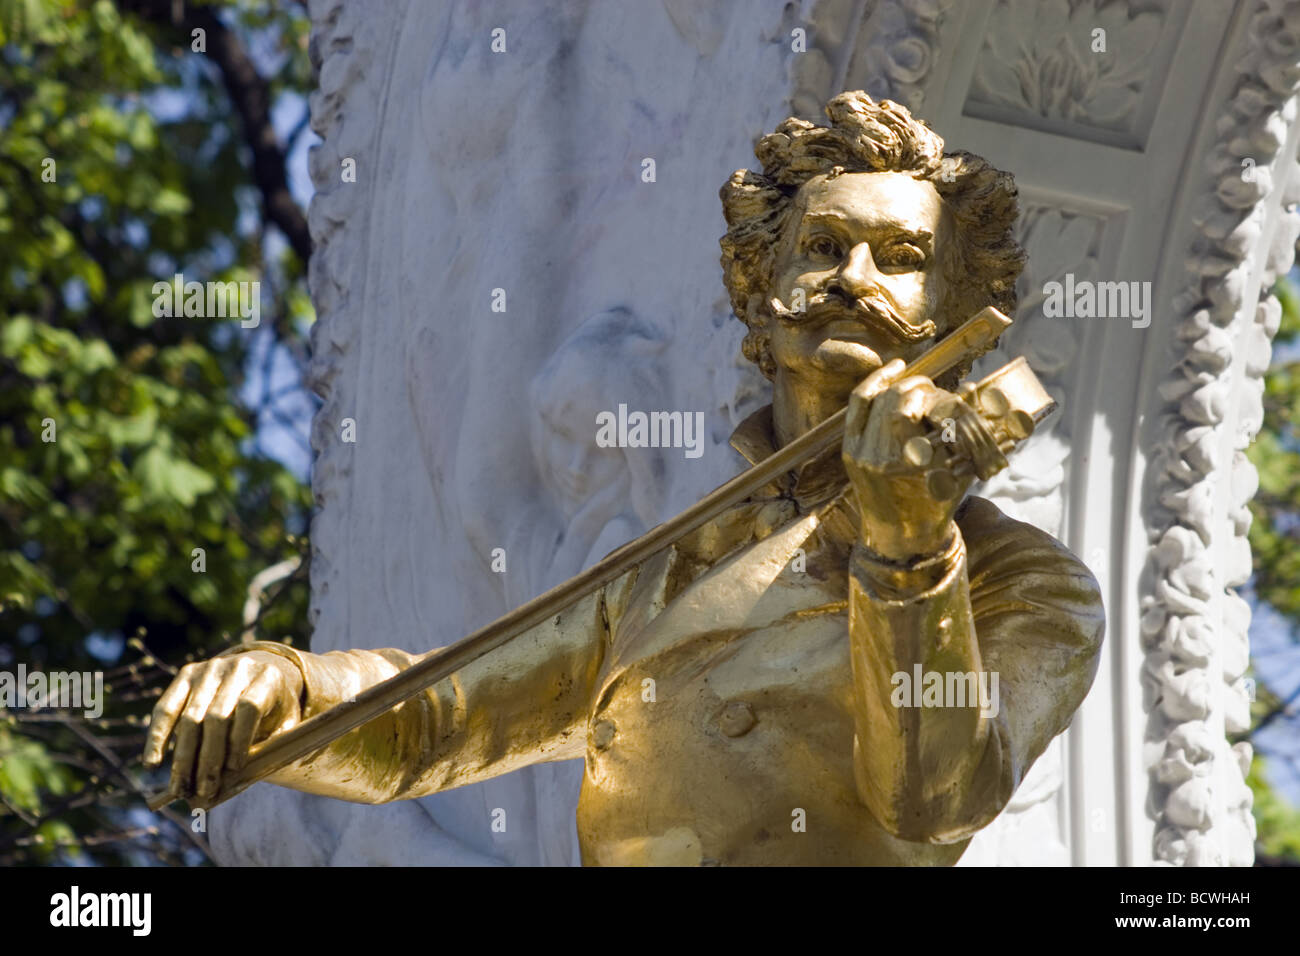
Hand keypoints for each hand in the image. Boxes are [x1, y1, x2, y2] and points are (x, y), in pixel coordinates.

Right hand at [143, 651, 302, 804]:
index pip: (249, 707)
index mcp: (268, 677)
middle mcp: (238, 668)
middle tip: (204, 791)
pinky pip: (166, 708)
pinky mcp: (187, 674)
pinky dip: (157, 737)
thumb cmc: (274, 707)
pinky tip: (153, 762)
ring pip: (189, 717)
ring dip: (183, 757)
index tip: (235, 769)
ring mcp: (209, 669)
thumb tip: (238, 782)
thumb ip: (271, 748)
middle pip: (216, 717)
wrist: (261, 668)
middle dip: (208, 758)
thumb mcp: (285, 723)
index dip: (240, 739)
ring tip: (180, 788)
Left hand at [842, 358, 973, 561]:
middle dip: (921, 388)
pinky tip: (895, 369)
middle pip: (897, 399)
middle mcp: (877, 456)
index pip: (921, 411)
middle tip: (936, 390)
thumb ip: (966, 432)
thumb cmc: (937, 506)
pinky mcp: (849, 449)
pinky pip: (858, 406)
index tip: (951, 399)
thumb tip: (971, 388)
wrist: (901, 538)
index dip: (939, 398)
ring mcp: (858, 451)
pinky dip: (875, 384)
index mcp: (905, 464)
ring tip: (921, 384)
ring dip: (902, 385)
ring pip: (877, 398)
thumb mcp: (958, 471)